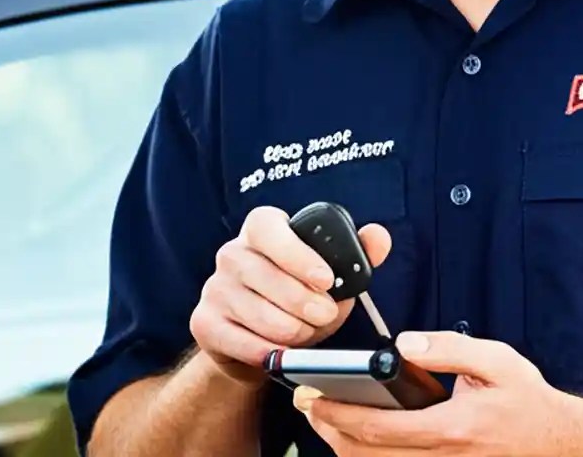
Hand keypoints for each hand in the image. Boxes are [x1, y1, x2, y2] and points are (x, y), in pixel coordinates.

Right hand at [189, 205, 390, 382]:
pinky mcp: (205, 322)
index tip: (325, 279)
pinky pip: (245, 343)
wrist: (252, 338)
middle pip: (268, 278)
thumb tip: (378, 236)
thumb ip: (355, 254)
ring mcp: (214, 288)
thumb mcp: (327, 275)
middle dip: (306, 305)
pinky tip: (284, 351)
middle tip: (326, 316)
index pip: (269, 229)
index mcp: (260, 230)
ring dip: (294, 332)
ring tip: (306, 333)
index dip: (298, 254)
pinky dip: (273, 352)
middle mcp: (231, 254)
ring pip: (262, 316)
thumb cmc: (294, 297)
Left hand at [296, 331, 582, 456]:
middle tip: (307, 405)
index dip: (337, 415)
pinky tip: (359, 438)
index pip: (377, 427)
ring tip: (326, 419)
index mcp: (451, 428)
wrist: (560, 443)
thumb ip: (448, 348)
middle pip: (366, 456)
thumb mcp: (496, 361)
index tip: (312, 397)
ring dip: (344, 447)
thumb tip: (403, 344)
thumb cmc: (527, 401)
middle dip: (329, 431)